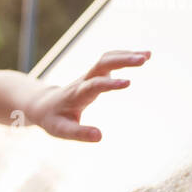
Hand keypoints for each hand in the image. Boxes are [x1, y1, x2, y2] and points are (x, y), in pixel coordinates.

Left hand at [26, 50, 150, 141]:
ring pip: (107, 59)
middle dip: (122, 60)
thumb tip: (100, 136)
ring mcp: (90, 75)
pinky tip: (145, 56)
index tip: (128, 83)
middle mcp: (84, 81)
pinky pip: (110, 61)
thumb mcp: (62, 130)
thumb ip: (79, 133)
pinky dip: (126, 56)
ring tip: (148, 56)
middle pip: (102, 64)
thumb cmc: (53, 119)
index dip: (109, 83)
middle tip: (143, 60)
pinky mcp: (96, 74)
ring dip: (126, 55)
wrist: (43, 105)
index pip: (93, 85)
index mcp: (77, 95)